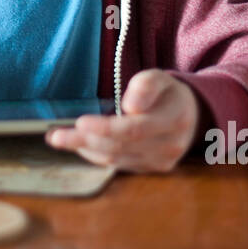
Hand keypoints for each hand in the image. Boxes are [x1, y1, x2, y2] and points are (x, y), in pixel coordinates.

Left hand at [44, 70, 198, 172]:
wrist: (192, 116)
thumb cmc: (168, 93)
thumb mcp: (160, 78)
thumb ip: (145, 86)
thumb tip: (130, 105)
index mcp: (173, 121)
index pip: (134, 129)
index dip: (105, 128)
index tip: (80, 122)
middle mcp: (168, 147)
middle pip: (119, 147)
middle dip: (84, 141)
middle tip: (55, 135)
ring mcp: (160, 162)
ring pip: (116, 159)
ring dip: (85, 150)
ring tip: (59, 139)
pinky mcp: (151, 170)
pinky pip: (118, 165)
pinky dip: (96, 156)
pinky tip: (80, 146)